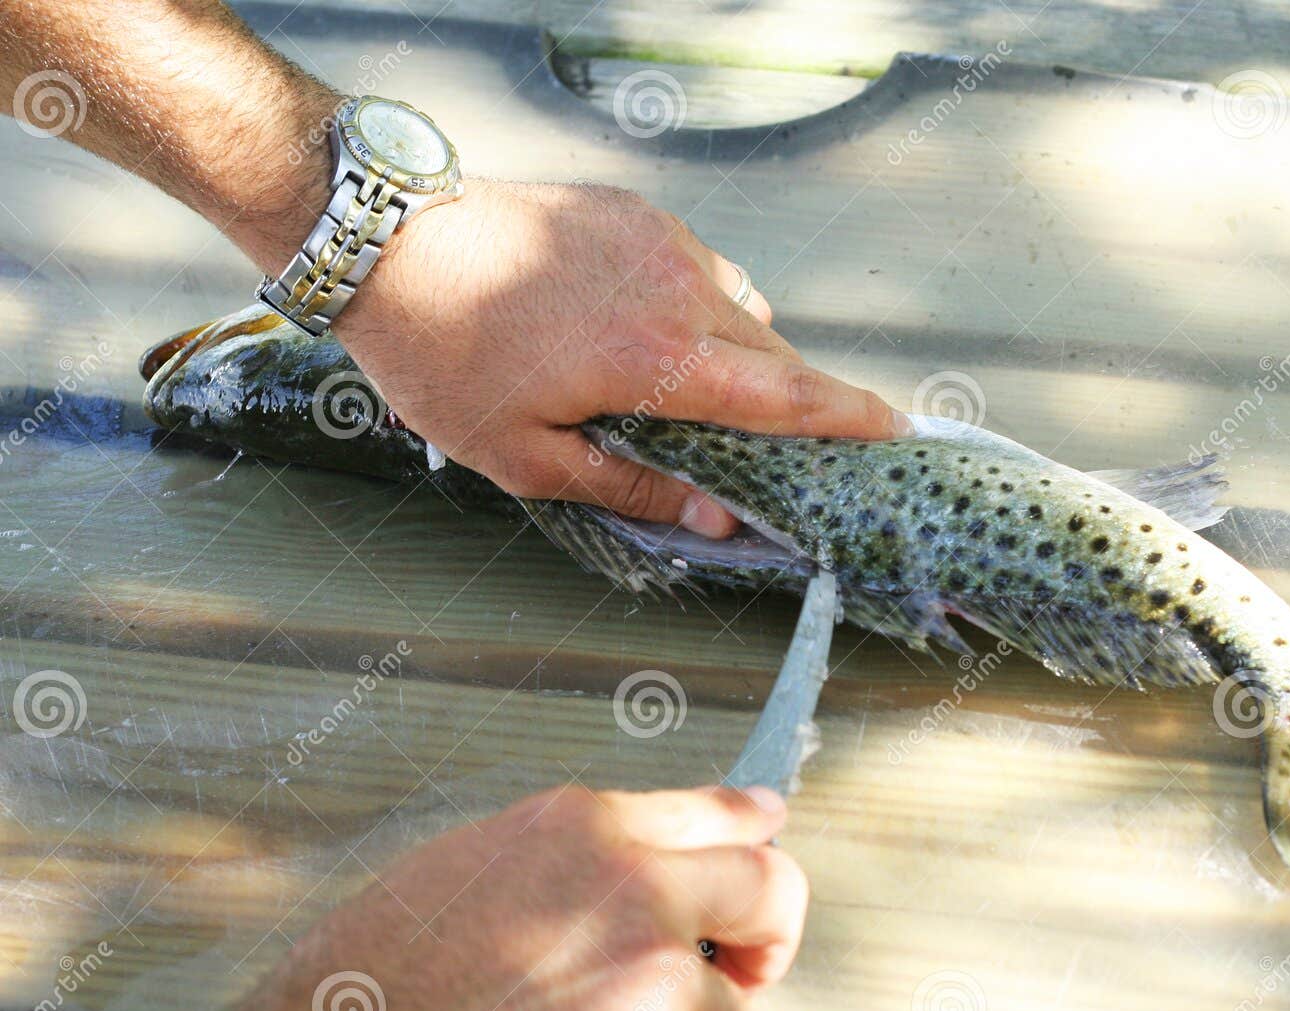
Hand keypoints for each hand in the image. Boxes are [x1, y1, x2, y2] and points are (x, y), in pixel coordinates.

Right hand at [183, 786, 806, 1010]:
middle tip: (746, 973)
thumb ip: (567, 863)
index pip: (717, 809)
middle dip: (769, 936)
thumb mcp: (467, 873)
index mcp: (577, 828)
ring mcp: (654, 971)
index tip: (770, 837)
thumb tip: (636, 862)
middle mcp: (630, 883)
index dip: (755, 831)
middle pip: (770, 889)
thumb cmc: (369, 996)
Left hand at [329, 179, 908, 535]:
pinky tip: (647, 334)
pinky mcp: (640, 214)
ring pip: (743, 312)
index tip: (898, 430)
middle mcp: (679, 291)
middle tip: (785, 442)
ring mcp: (662, 242)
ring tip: (692, 394)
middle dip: (793, 401)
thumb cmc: (446, 358)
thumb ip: (634, 485)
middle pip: (776, 356)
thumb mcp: (526, 457)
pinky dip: (701, 311)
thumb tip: (718, 514)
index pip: (786, 396)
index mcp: (658, 359)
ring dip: (740, 359)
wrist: (387, 241)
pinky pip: (705, 272)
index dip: (849, 417)